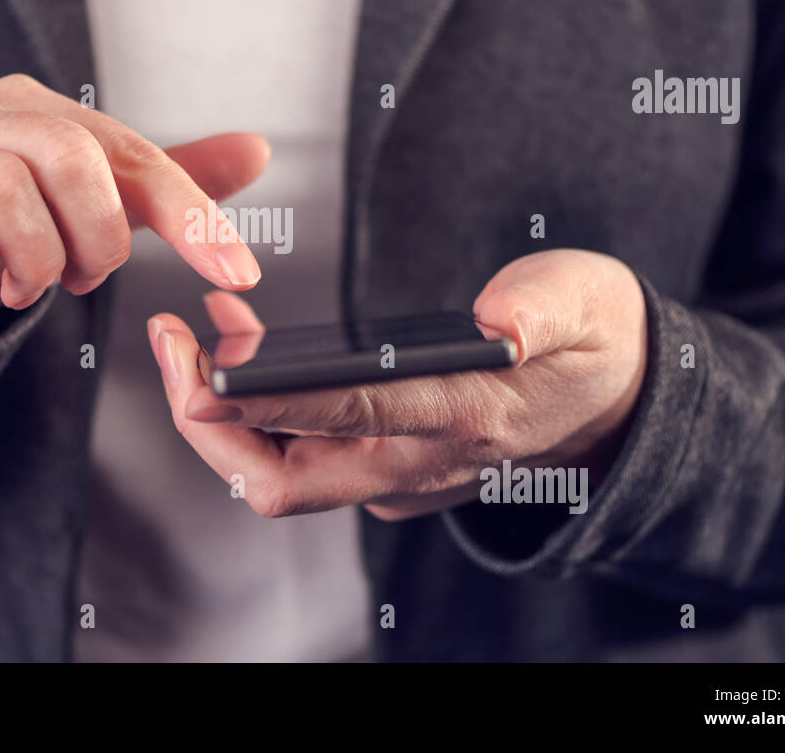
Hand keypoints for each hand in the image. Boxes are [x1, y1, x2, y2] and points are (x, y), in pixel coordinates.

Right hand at [0, 74, 268, 342]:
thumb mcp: (77, 207)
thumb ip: (157, 185)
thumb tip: (256, 150)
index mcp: (34, 110)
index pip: (132, 153)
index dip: (191, 216)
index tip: (239, 275)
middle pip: (72, 157)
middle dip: (98, 239)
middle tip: (82, 281)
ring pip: (5, 187)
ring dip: (34, 259)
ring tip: (25, 288)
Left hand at [147, 249, 647, 519]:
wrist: (616, 401)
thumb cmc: (595, 342)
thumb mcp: (586, 303)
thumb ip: (543, 309)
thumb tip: (499, 324)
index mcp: (464, 419)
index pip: (347, 418)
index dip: (266, 402)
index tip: (201, 374)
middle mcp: (417, 463)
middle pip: (281, 481)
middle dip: (208, 423)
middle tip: (169, 342)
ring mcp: (396, 473)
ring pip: (278, 474)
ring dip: (221, 415)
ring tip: (190, 332)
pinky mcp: (384, 464)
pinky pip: (297, 454)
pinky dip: (252, 412)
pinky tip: (238, 343)